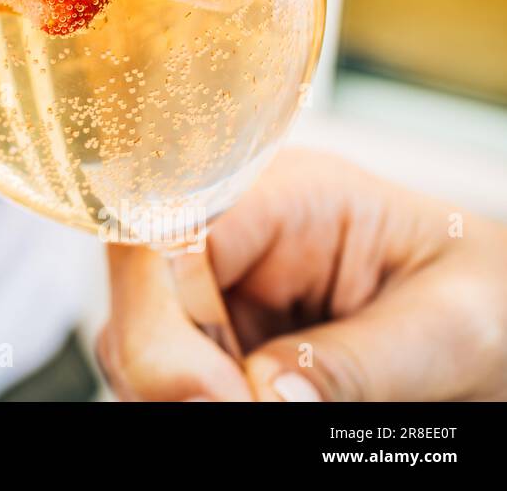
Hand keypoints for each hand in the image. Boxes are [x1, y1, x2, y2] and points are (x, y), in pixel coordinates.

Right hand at [97, 148, 506, 400]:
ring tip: (257, 412)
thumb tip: (269, 396)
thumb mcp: (453, 330)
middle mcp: (237, 238)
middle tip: (228, 412)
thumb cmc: (490, 302)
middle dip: (165, 362)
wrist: (503, 335)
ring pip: (139, 342)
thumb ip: (361, 361)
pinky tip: (247, 410)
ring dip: (174, 392)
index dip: (167, 305)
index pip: (178, 224)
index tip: (211, 388)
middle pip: (142, 289)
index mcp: (290, 196)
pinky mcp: (218, 349)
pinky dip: (189, 404)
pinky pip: (168, 382)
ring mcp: (219, 296)